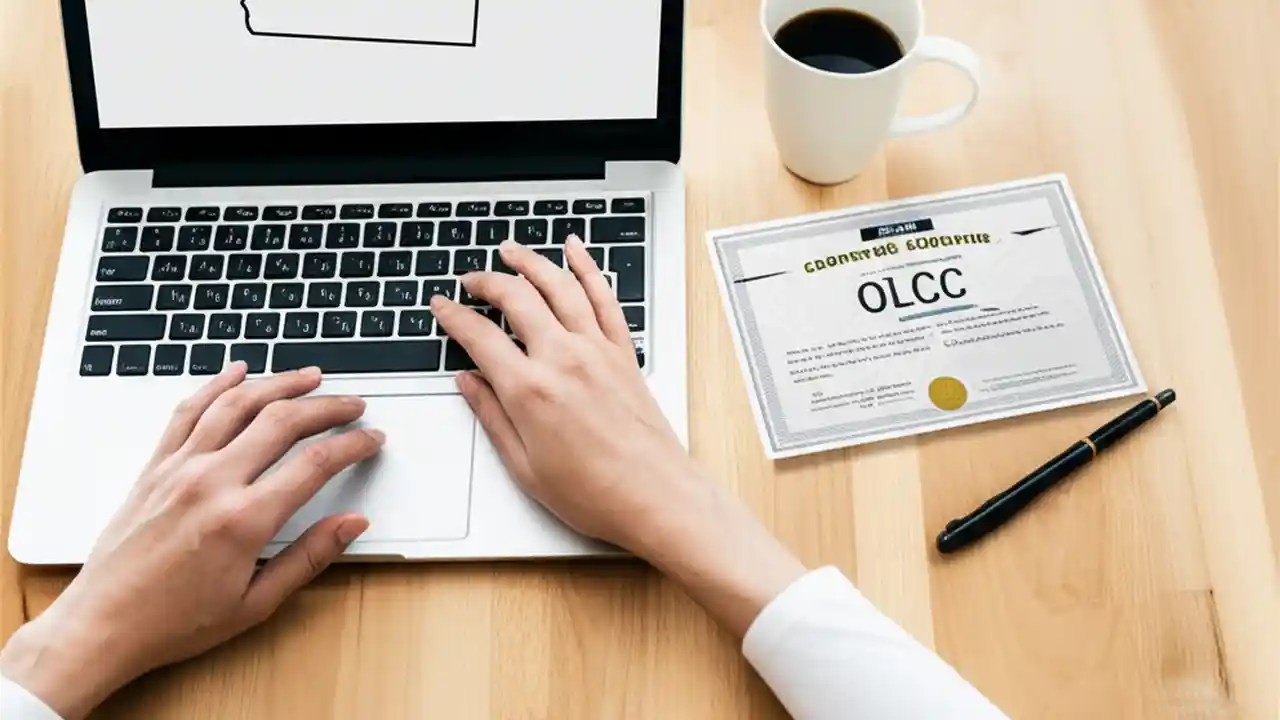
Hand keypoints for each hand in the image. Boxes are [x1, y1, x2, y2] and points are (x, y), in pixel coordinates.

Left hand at [0, 365, 382, 718]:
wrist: (102, 625)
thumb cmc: (175, 622)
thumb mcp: (256, 603)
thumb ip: (310, 557)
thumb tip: (352, 524)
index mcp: (244, 520)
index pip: (314, 464)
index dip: (353, 445)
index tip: (372, 439)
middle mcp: (212, 483)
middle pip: (282, 422)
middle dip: (327, 406)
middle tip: (353, 404)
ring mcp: (179, 469)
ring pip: (237, 404)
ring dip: (279, 384)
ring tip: (309, 377)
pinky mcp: (155, 467)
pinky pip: (188, 411)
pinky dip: (217, 386)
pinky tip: (238, 372)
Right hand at [434, 238, 804, 634]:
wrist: (656, 497)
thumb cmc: (594, 493)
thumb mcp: (524, 466)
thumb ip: (492, 416)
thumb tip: (467, 383)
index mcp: (530, 391)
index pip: (479, 336)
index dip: (453, 316)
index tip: (441, 306)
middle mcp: (563, 359)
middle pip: (516, 298)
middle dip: (486, 281)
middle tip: (470, 279)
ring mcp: (597, 351)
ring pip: (560, 286)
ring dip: (531, 261)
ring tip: (510, 250)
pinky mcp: (624, 353)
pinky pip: (604, 297)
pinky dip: (588, 268)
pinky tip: (575, 250)